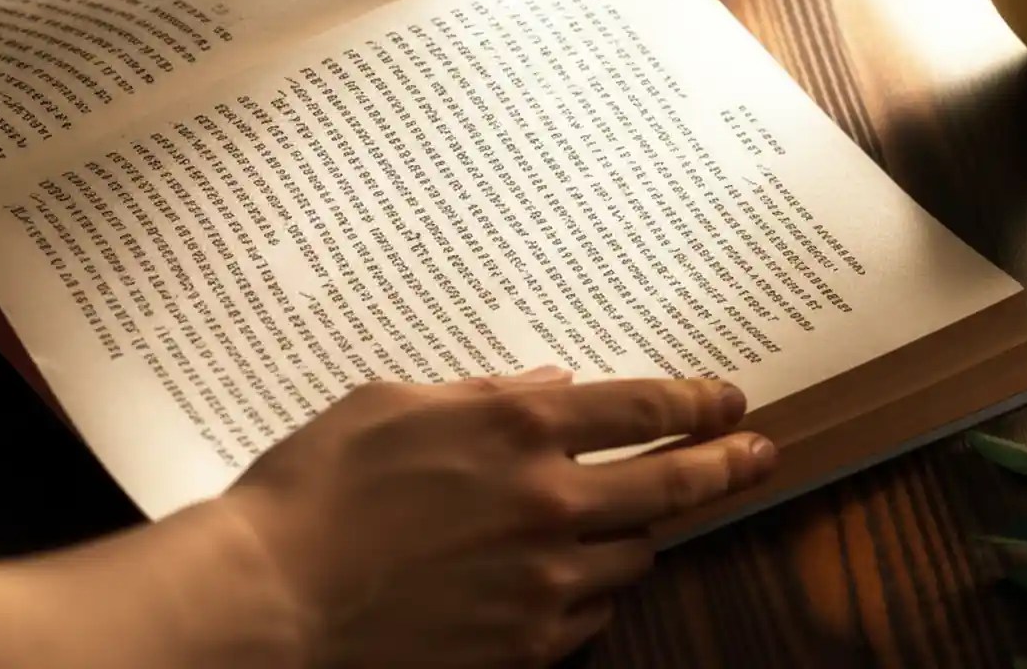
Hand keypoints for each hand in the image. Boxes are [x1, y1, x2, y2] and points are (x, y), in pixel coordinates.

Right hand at [221, 367, 776, 667]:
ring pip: (637, 555)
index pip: (643, 405)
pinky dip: (591, 593)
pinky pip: (593, 617)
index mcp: (518, 429)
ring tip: (626, 523)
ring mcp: (545, 581)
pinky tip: (562, 581)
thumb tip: (552, 384)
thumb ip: (484, 393)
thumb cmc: (314, 491)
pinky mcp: (528, 645)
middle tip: (758, 454)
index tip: (727, 400)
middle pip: (676, 480)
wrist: (269, 602)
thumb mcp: (391, 404)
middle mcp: (549, 502)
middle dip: (729, 463)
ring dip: (639, 534)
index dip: (697, 399)